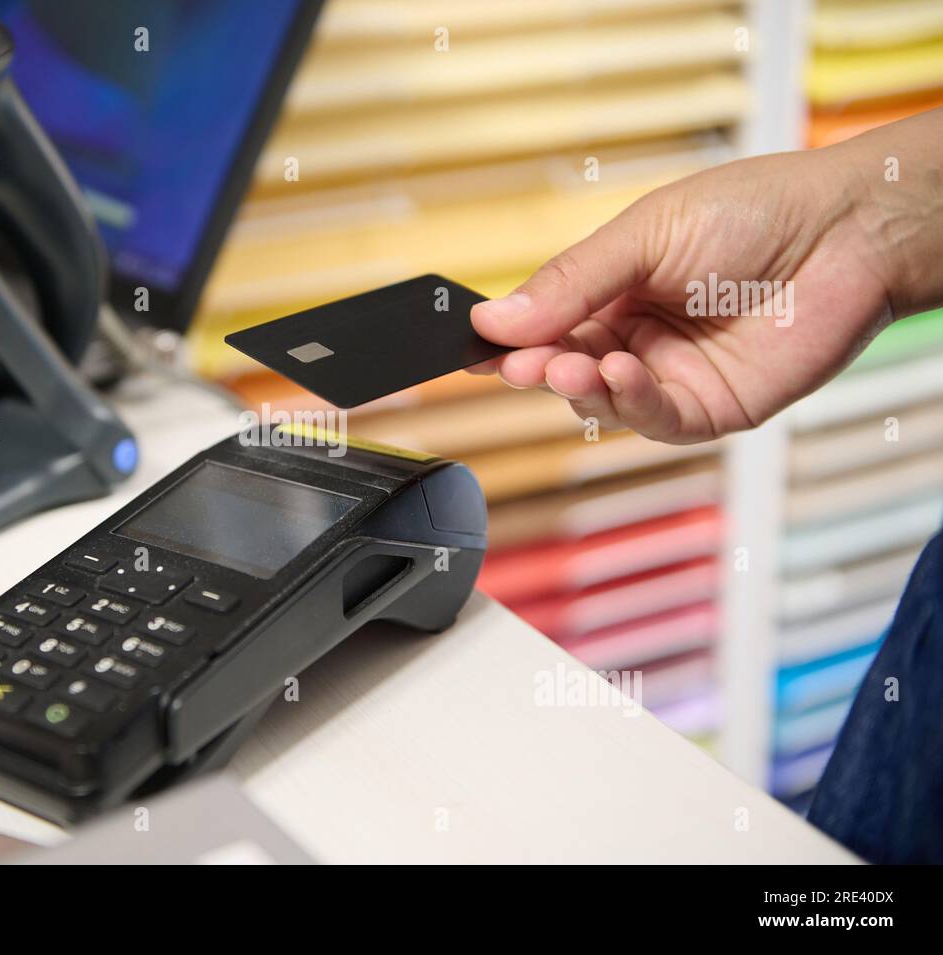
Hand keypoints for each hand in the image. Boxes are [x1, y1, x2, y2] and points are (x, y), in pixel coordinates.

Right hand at [469, 109, 942, 443]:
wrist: (847, 232)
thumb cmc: (754, 212)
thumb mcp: (644, 234)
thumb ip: (571, 282)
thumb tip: (494, 317)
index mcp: (613, 289)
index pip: (545, 322)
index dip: (508, 338)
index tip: (470, 347)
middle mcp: (636, 336)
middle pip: (562, 368)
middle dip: (535, 367)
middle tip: (516, 363)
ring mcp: (670, 375)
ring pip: (599, 400)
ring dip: (576, 386)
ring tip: (568, 364)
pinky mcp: (709, 408)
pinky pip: (653, 418)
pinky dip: (628, 400)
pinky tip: (618, 373)